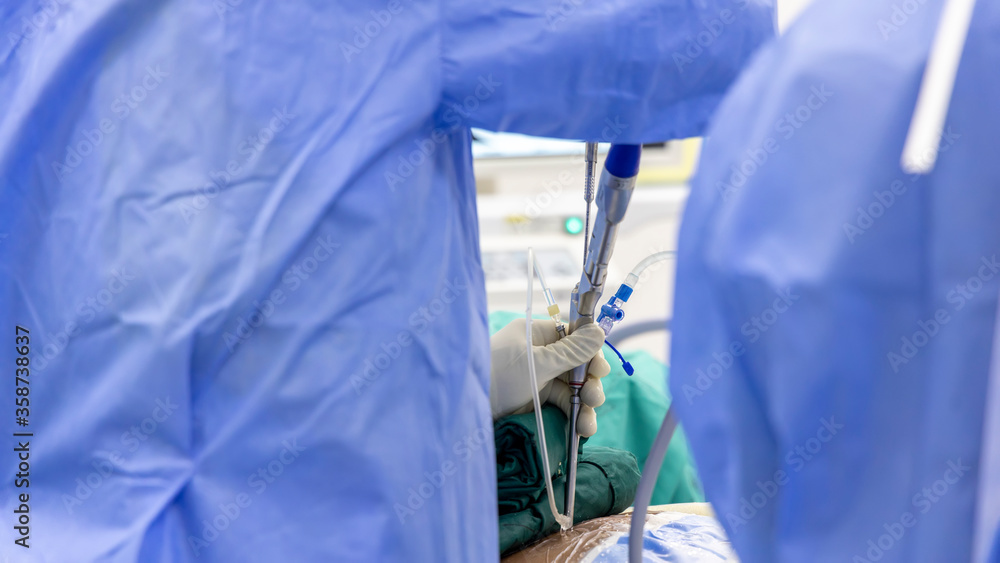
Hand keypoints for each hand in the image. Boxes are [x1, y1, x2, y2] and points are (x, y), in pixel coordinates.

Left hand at [489, 318, 610, 436]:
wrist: (467, 409)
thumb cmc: (499, 375)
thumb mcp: (538, 362)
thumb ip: (572, 351)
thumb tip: (599, 331)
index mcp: (538, 335)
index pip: (574, 338)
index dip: (591, 353)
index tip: (600, 370)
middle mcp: (540, 355)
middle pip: (578, 366)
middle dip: (589, 384)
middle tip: (593, 399)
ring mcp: (539, 379)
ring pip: (573, 390)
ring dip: (585, 406)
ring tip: (587, 425)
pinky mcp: (536, 402)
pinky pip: (562, 406)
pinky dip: (574, 417)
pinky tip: (581, 430)